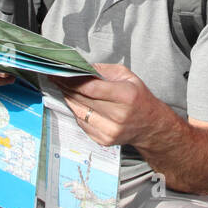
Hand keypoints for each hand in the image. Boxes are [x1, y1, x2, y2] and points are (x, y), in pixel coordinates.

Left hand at [51, 63, 179, 148]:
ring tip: (63, 87)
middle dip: (66, 87)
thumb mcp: (128, 77)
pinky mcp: (104, 140)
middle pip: (82, 100)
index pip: (91, 89)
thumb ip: (104, 71)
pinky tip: (76, 102)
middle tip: (56, 77)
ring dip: (69, 99)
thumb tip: (82, 68)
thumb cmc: (138, 98)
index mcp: (126, 96)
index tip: (61, 73)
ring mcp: (110, 130)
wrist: (150, 126)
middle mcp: (118, 116)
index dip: (73, 81)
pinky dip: (77, 111)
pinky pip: (82, 123)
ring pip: (79, 112)